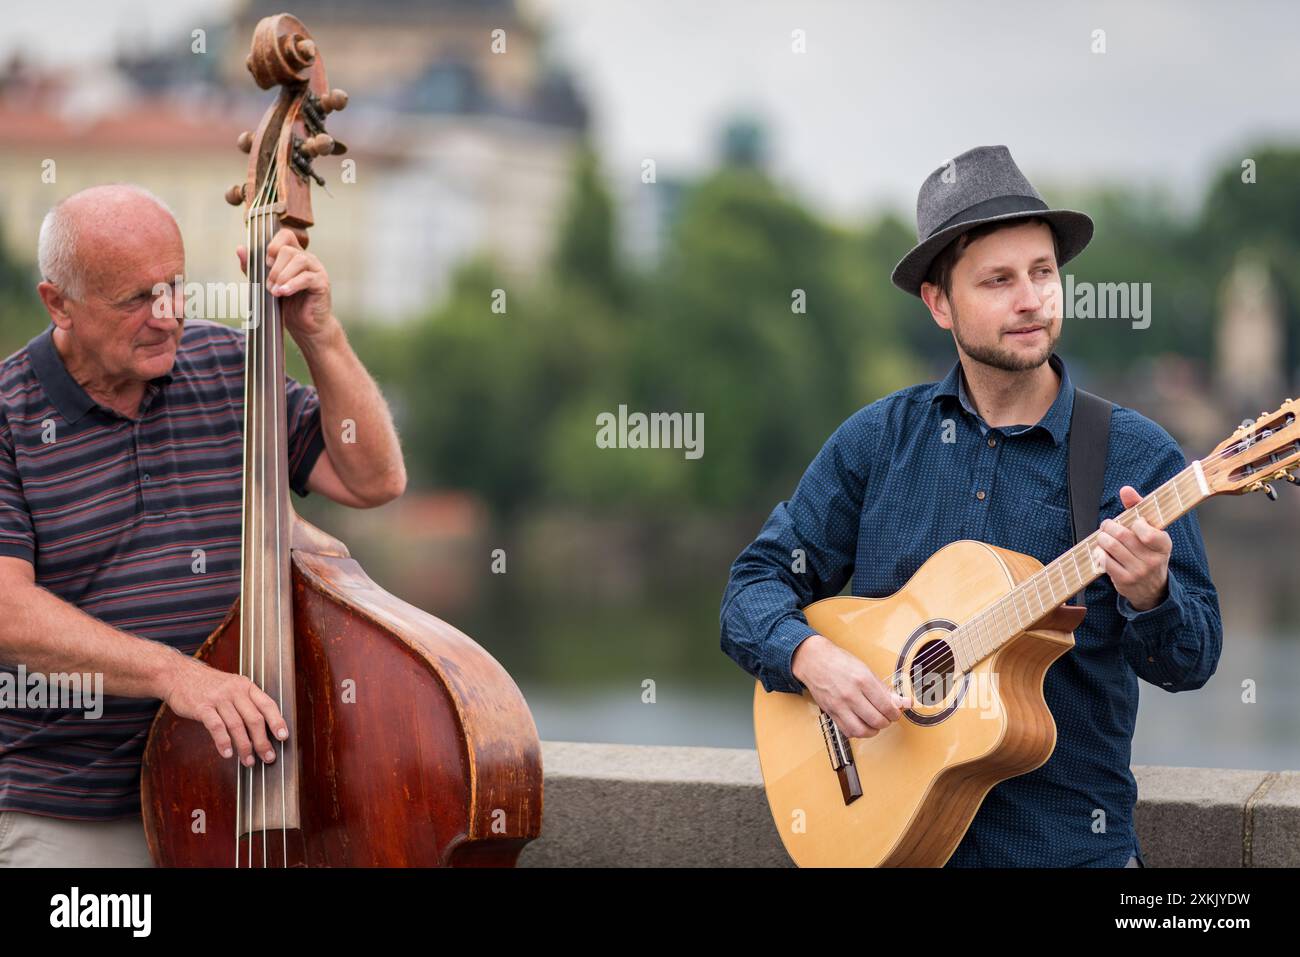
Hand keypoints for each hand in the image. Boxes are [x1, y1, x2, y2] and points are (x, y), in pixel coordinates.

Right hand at [159, 655, 288, 765]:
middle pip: (254, 718)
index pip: (267, 704)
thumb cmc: (208, 686)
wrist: (178, 674)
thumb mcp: (232, 686)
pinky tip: (227, 754)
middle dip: (263, 741)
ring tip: (248, 761)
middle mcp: (235, 690)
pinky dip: (223, 742)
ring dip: (245, 747)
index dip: (277, 721)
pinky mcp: (202, 707)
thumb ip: (245, 703)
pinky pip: (216, 726)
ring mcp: (218, 698)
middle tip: (268, 757)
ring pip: (237, 725)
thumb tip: (261, 729)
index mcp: (246, 686)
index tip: (284, 737)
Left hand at [236, 227, 336, 347]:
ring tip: (275, 292)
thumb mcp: (266, 282)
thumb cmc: (288, 304)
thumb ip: (254, 267)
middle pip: (288, 250)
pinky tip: (283, 293)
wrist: (305, 326)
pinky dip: (291, 285)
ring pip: (299, 260)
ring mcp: (317, 270)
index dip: (273, 245)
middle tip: (269, 285)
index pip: (286, 235)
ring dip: (282, 276)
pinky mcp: (322, 283)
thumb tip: (240, 249)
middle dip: (274, 268)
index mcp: (294, 255)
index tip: (266, 262)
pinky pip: (307, 278)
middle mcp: (307, 259)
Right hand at [791, 634, 912, 738]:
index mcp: (862, 680)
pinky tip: (861, 724)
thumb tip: (903, 702)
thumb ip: (884, 689)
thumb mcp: (866, 670)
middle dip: (887, 722)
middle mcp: (850, 694)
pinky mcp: (831, 713)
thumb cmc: (839, 662)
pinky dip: (858, 732)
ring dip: (873, 730)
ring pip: (862, 730)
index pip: (886, 706)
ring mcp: (839, 705)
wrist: (814, 661)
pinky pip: (848, 731)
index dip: (896, 713)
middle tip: (887, 717)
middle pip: (876, 720)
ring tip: (875, 723)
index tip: (896, 712)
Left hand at [1093, 485, 1172, 611]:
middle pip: (1122, 535)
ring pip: (1111, 547)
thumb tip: (1125, 489)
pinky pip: (1104, 561)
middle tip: (1106, 524)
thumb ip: (1138, 508)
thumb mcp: (1152, 531)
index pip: (1147, 531)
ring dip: (1102, 538)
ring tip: (1103, 536)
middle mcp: (1153, 559)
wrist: (1152, 588)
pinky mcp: (1124, 580)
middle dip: (1109, 526)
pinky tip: (1101, 550)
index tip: (1132, 523)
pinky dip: (1099, 552)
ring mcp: (1138, 571)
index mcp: (1163, 545)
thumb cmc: (1149, 551)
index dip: (1135, 523)